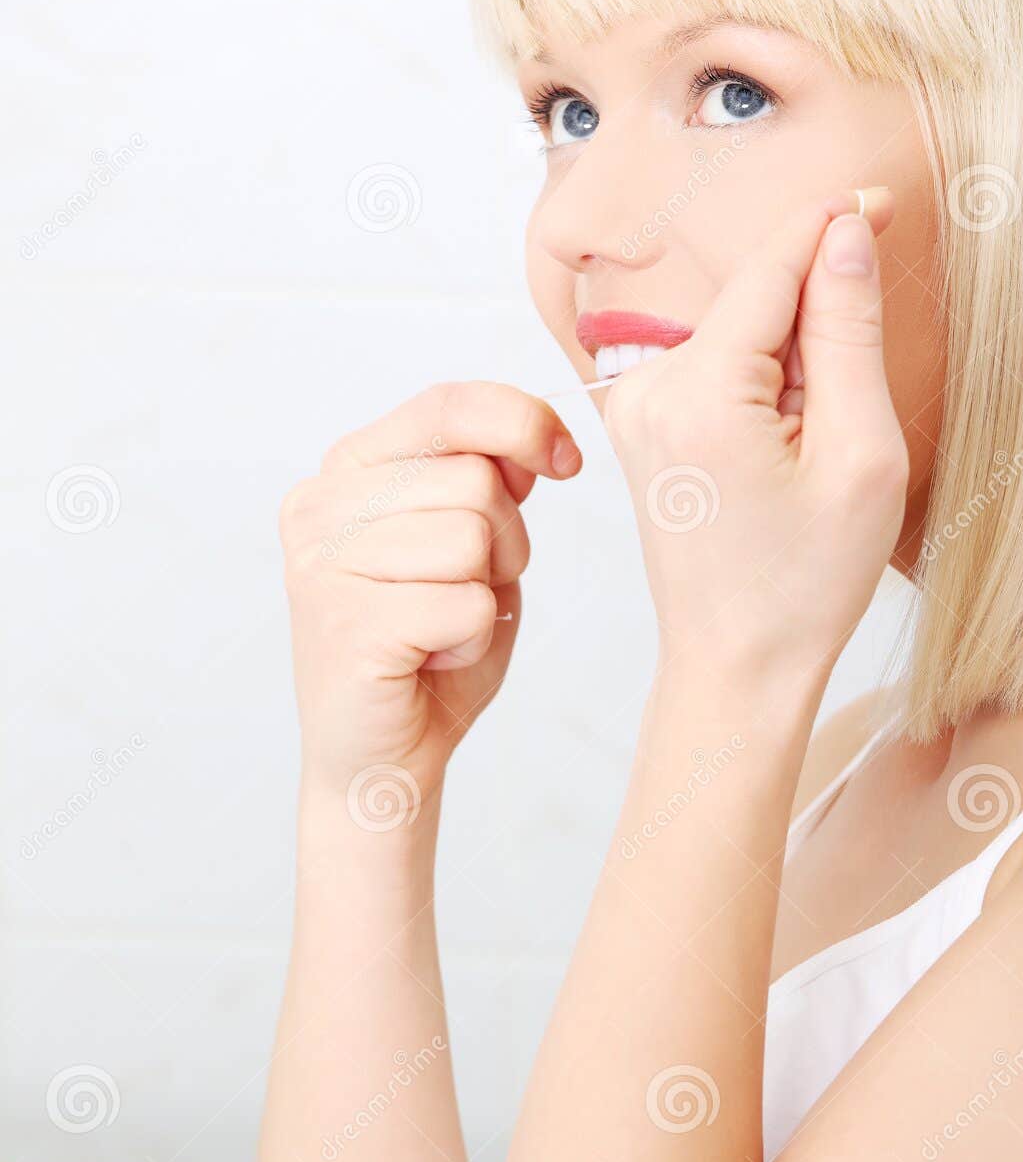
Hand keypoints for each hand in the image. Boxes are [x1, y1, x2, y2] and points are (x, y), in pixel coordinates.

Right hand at [279, 381, 582, 806]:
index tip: (564, 462)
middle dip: (503, 542)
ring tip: (439, 629)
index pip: (449, 405)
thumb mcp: (472, 545)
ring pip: (470, 539)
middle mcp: (320, 504)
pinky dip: (471, 641)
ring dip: (483, 595)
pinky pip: (464, 605)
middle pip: (474, 479)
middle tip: (461, 593)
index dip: (524, 423)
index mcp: (348, 468)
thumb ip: (490, 481)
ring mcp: (322, 563)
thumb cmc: (429, 648)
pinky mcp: (345, 623)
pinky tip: (430, 660)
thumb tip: (538, 442)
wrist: (382, 756)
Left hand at [599, 190, 907, 686]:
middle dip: (813, 324)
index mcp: (699, 394)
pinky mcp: (637, 423)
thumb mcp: (857, 455)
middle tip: (842, 416)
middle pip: (751, 299)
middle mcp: (646, 389)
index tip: (878, 202)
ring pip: (735, 331)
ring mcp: (632, 407)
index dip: (829, 226)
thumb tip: (840, 236)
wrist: (735, 663)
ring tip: (805, 453)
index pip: (770, 266)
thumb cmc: (800, 583)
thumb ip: (846, 332)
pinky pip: (712, 366)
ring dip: (787, 364)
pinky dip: (758, 386)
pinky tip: (777, 452)